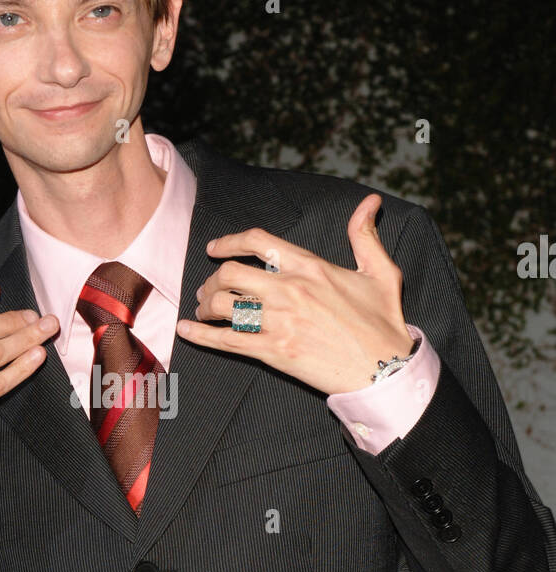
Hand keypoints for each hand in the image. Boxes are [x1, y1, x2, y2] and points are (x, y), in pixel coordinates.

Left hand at [176, 194, 411, 394]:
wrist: (385, 369)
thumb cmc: (383, 322)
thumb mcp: (380, 272)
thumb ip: (365, 235)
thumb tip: (369, 202)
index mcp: (310, 267)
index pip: (257, 241)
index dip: (229, 241)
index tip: (214, 248)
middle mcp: (290, 290)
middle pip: (230, 273)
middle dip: (213, 278)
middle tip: (210, 288)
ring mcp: (279, 321)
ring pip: (223, 304)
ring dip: (206, 305)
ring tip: (205, 310)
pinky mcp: (273, 351)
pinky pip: (226, 340)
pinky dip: (200, 334)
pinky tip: (186, 330)